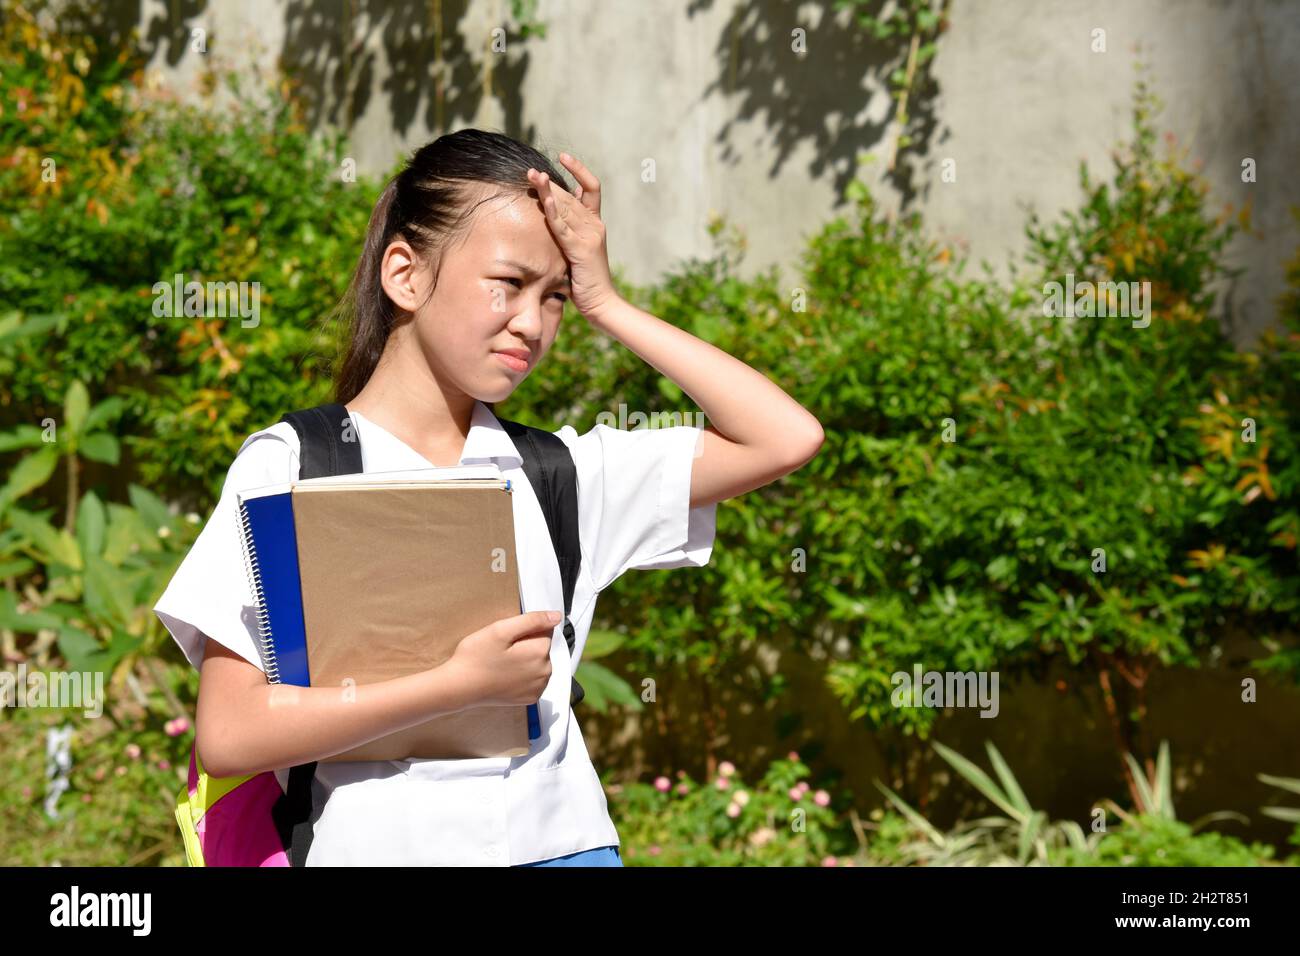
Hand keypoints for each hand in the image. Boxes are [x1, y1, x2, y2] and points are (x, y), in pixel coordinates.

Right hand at [446, 610, 556, 706]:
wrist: (460, 687)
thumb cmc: (476, 657)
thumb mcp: (500, 630)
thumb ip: (532, 620)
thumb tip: (556, 616)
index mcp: (540, 652)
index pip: (544, 629)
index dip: (524, 630)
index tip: (507, 638)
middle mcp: (545, 671)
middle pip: (542, 647)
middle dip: (526, 645)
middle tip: (501, 650)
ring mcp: (538, 687)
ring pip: (539, 663)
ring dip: (525, 660)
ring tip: (502, 663)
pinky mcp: (530, 698)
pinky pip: (534, 678)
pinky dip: (524, 675)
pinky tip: (506, 675)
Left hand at [527, 154, 619, 321]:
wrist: (602, 304)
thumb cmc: (586, 282)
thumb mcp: (577, 252)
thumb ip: (569, 234)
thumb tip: (553, 219)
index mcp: (595, 224)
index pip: (591, 188)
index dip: (579, 170)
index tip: (564, 156)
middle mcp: (595, 225)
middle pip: (572, 194)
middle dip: (550, 181)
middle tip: (530, 171)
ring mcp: (590, 236)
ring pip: (566, 206)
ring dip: (547, 190)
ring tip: (532, 176)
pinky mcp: (581, 249)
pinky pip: (563, 226)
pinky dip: (552, 211)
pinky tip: (543, 198)